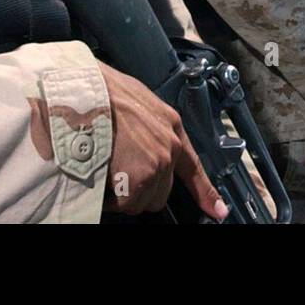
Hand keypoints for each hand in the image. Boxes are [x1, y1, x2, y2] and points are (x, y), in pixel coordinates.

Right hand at [98, 63, 227, 219]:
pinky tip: (99, 179)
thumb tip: (140, 147)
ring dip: (123, 195)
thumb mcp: (137, 102)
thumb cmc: (103, 93)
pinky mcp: (138, 179)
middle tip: (118, 173)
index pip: (193, 166)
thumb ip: (148, 128)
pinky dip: (110, 199)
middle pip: (161, 192)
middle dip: (140, 189)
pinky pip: (124, 204)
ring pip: (141, 200)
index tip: (218, 211)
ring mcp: (156, 164)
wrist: (86, 93)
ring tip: (105, 171)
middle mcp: (169, 147)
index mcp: (171, 125)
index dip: (206, 193)